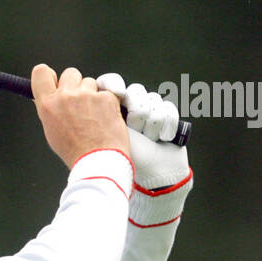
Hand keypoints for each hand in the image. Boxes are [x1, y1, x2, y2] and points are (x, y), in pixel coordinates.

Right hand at [31, 64, 129, 169]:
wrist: (97, 160)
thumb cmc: (74, 150)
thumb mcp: (51, 130)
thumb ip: (51, 109)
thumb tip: (52, 97)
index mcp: (47, 104)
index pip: (41, 72)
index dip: (50, 75)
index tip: (56, 82)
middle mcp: (65, 96)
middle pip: (70, 73)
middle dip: (75, 84)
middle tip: (79, 102)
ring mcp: (87, 95)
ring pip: (90, 82)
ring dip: (92, 94)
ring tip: (94, 115)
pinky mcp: (106, 97)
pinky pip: (106, 93)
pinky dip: (107, 103)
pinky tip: (105, 119)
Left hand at [96, 74, 188, 189]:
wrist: (152, 177)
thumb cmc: (123, 159)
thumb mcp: (104, 135)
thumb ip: (96, 114)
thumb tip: (94, 93)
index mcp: (109, 110)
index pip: (110, 83)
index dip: (113, 84)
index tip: (117, 93)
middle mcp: (129, 108)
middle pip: (136, 91)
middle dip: (138, 114)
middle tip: (136, 132)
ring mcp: (149, 113)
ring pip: (153, 100)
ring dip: (151, 125)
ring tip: (148, 140)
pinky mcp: (168, 118)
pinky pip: (168, 108)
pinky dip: (167, 127)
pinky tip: (162, 140)